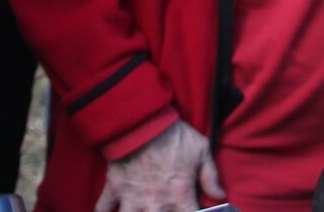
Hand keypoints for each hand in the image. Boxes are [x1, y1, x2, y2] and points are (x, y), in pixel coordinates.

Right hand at [97, 119, 224, 211]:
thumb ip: (210, 176)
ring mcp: (133, 198)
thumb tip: (221, 196)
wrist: (142, 120)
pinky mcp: (115, 189)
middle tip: (163, 208)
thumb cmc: (173, 134)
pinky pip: (102, 209)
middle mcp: (157, 203)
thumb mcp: (201, 150)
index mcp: (180, 196)